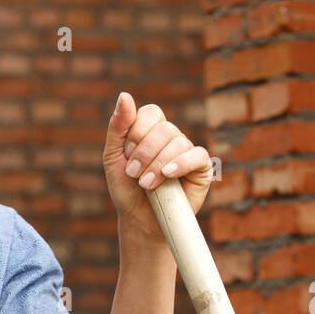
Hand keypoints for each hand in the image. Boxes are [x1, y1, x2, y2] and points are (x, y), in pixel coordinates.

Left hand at [103, 92, 213, 237]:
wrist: (139, 219)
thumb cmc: (127, 188)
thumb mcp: (113, 157)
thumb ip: (118, 126)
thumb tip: (124, 95)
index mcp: (151, 129)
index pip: (150, 113)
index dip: (137, 134)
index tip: (127, 157)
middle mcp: (171, 136)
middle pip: (164, 128)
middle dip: (145, 153)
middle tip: (134, 174)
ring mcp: (187, 150)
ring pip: (178, 143)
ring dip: (157, 165)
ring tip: (146, 184)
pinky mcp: (201, 167)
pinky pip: (197, 155)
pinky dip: (181, 164)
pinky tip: (168, 175)